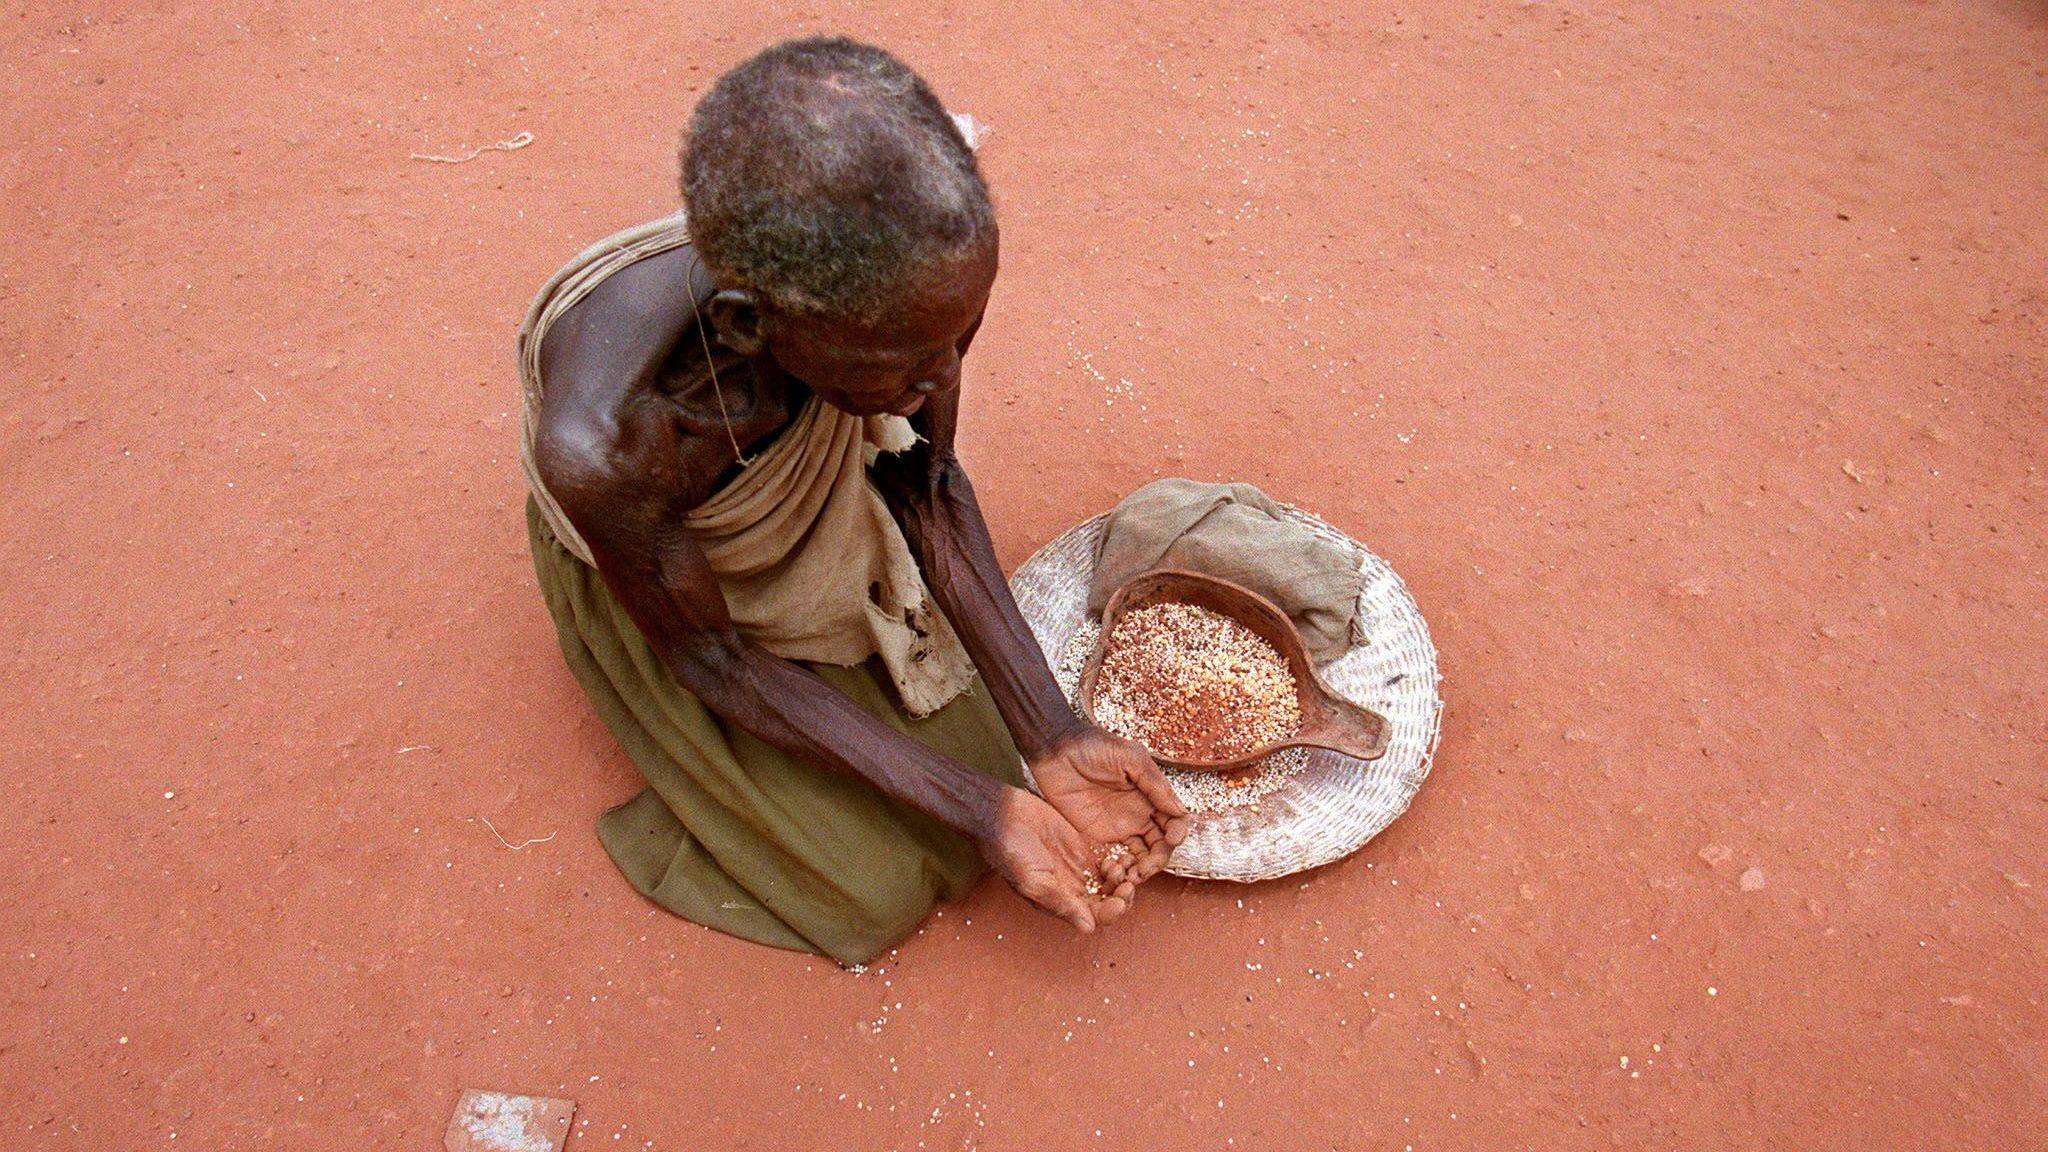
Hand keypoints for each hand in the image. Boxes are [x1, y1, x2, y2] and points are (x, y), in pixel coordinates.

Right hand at [978, 788, 1130, 930]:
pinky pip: (1110, 858)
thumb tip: (1088, 928)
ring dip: (1122, 877)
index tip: (1120, 900)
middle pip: (1108, 900)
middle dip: (1122, 895)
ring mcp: (1080, 866)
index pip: (1094, 916)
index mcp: (1060, 901)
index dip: (1111, 912)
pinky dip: (1120, 859)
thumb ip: (1060, 902)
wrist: (1002, 813)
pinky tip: (1123, 854)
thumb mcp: (1033, 880)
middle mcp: (1072, 887)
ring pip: (1112, 880)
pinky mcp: (1084, 845)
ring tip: (1120, 866)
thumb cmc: (1010, 850)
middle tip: (1128, 883)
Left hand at [1028, 726, 1188, 892]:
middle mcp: (1140, 813)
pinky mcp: (1098, 836)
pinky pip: (1117, 857)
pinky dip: (1122, 869)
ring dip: (1143, 868)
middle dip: (1160, 858)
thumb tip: (1180, 812)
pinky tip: (1118, 873)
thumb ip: (1154, 784)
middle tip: (1149, 867)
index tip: (1173, 839)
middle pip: (1161, 844)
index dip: (1177, 832)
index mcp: (1151, 794)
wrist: (1055, 750)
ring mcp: (1120, 826)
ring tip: (1134, 875)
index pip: (1175, 820)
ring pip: (1142, 855)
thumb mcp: (1130, 758)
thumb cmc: (1094, 746)